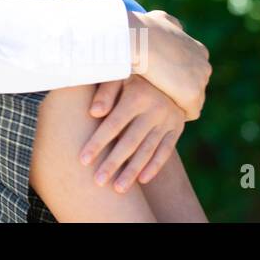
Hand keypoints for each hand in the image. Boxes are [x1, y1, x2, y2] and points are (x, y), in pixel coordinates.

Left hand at [80, 74, 185, 192]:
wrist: (170, 71)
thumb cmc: (133, 74)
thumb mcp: (120, 74)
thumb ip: (106, 92)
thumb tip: (93, 112)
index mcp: (137, 96)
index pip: (113, 124)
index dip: (98, 142)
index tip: (82, 160)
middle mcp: (155, 110)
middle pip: (130, 142)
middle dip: (113, 163)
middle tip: (97, 181)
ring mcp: (168, 120)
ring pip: (148, 150)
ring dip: (132, 171)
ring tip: (117, 188)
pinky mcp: (176, 128)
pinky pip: (166, 150)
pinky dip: (154, 166)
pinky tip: (141, 180)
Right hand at [127, 10, 210, 121]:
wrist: (140, 38)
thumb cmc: (145, 28)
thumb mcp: (161, 19)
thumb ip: (172, 25)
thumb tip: (176, 27)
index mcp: (200, 51)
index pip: (193, 72)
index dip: (176, 79)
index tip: (160, 81)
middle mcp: (204, 66)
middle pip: (195, 87)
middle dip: (179, 92)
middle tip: (157, 95)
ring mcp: (200, 82)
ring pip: (193, 101)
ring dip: (177, 103)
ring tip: (157, 104)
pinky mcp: (193, 96)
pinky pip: (189, 112)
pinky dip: (177, 113)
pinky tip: (160, 110)